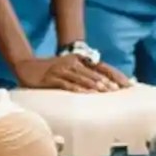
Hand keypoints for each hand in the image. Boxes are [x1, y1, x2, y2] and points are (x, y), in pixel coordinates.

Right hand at [13, 55, 128, 91]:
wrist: (26, 66)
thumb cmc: (50, 71)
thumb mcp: (69, 69)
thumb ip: (84, 76)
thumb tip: (105, 87)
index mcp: (79, 59)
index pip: (103, 67)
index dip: (116, 76)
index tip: (128, 85)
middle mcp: (72, 62)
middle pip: (95, 73)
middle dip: (108, 83)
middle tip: (119, 92)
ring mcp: (62, 69)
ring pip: (82, 78)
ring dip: (94, 86)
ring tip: (105, 93)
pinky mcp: (52, 77)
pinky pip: (67, 84)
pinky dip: (77, 89)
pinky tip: (85, 95)